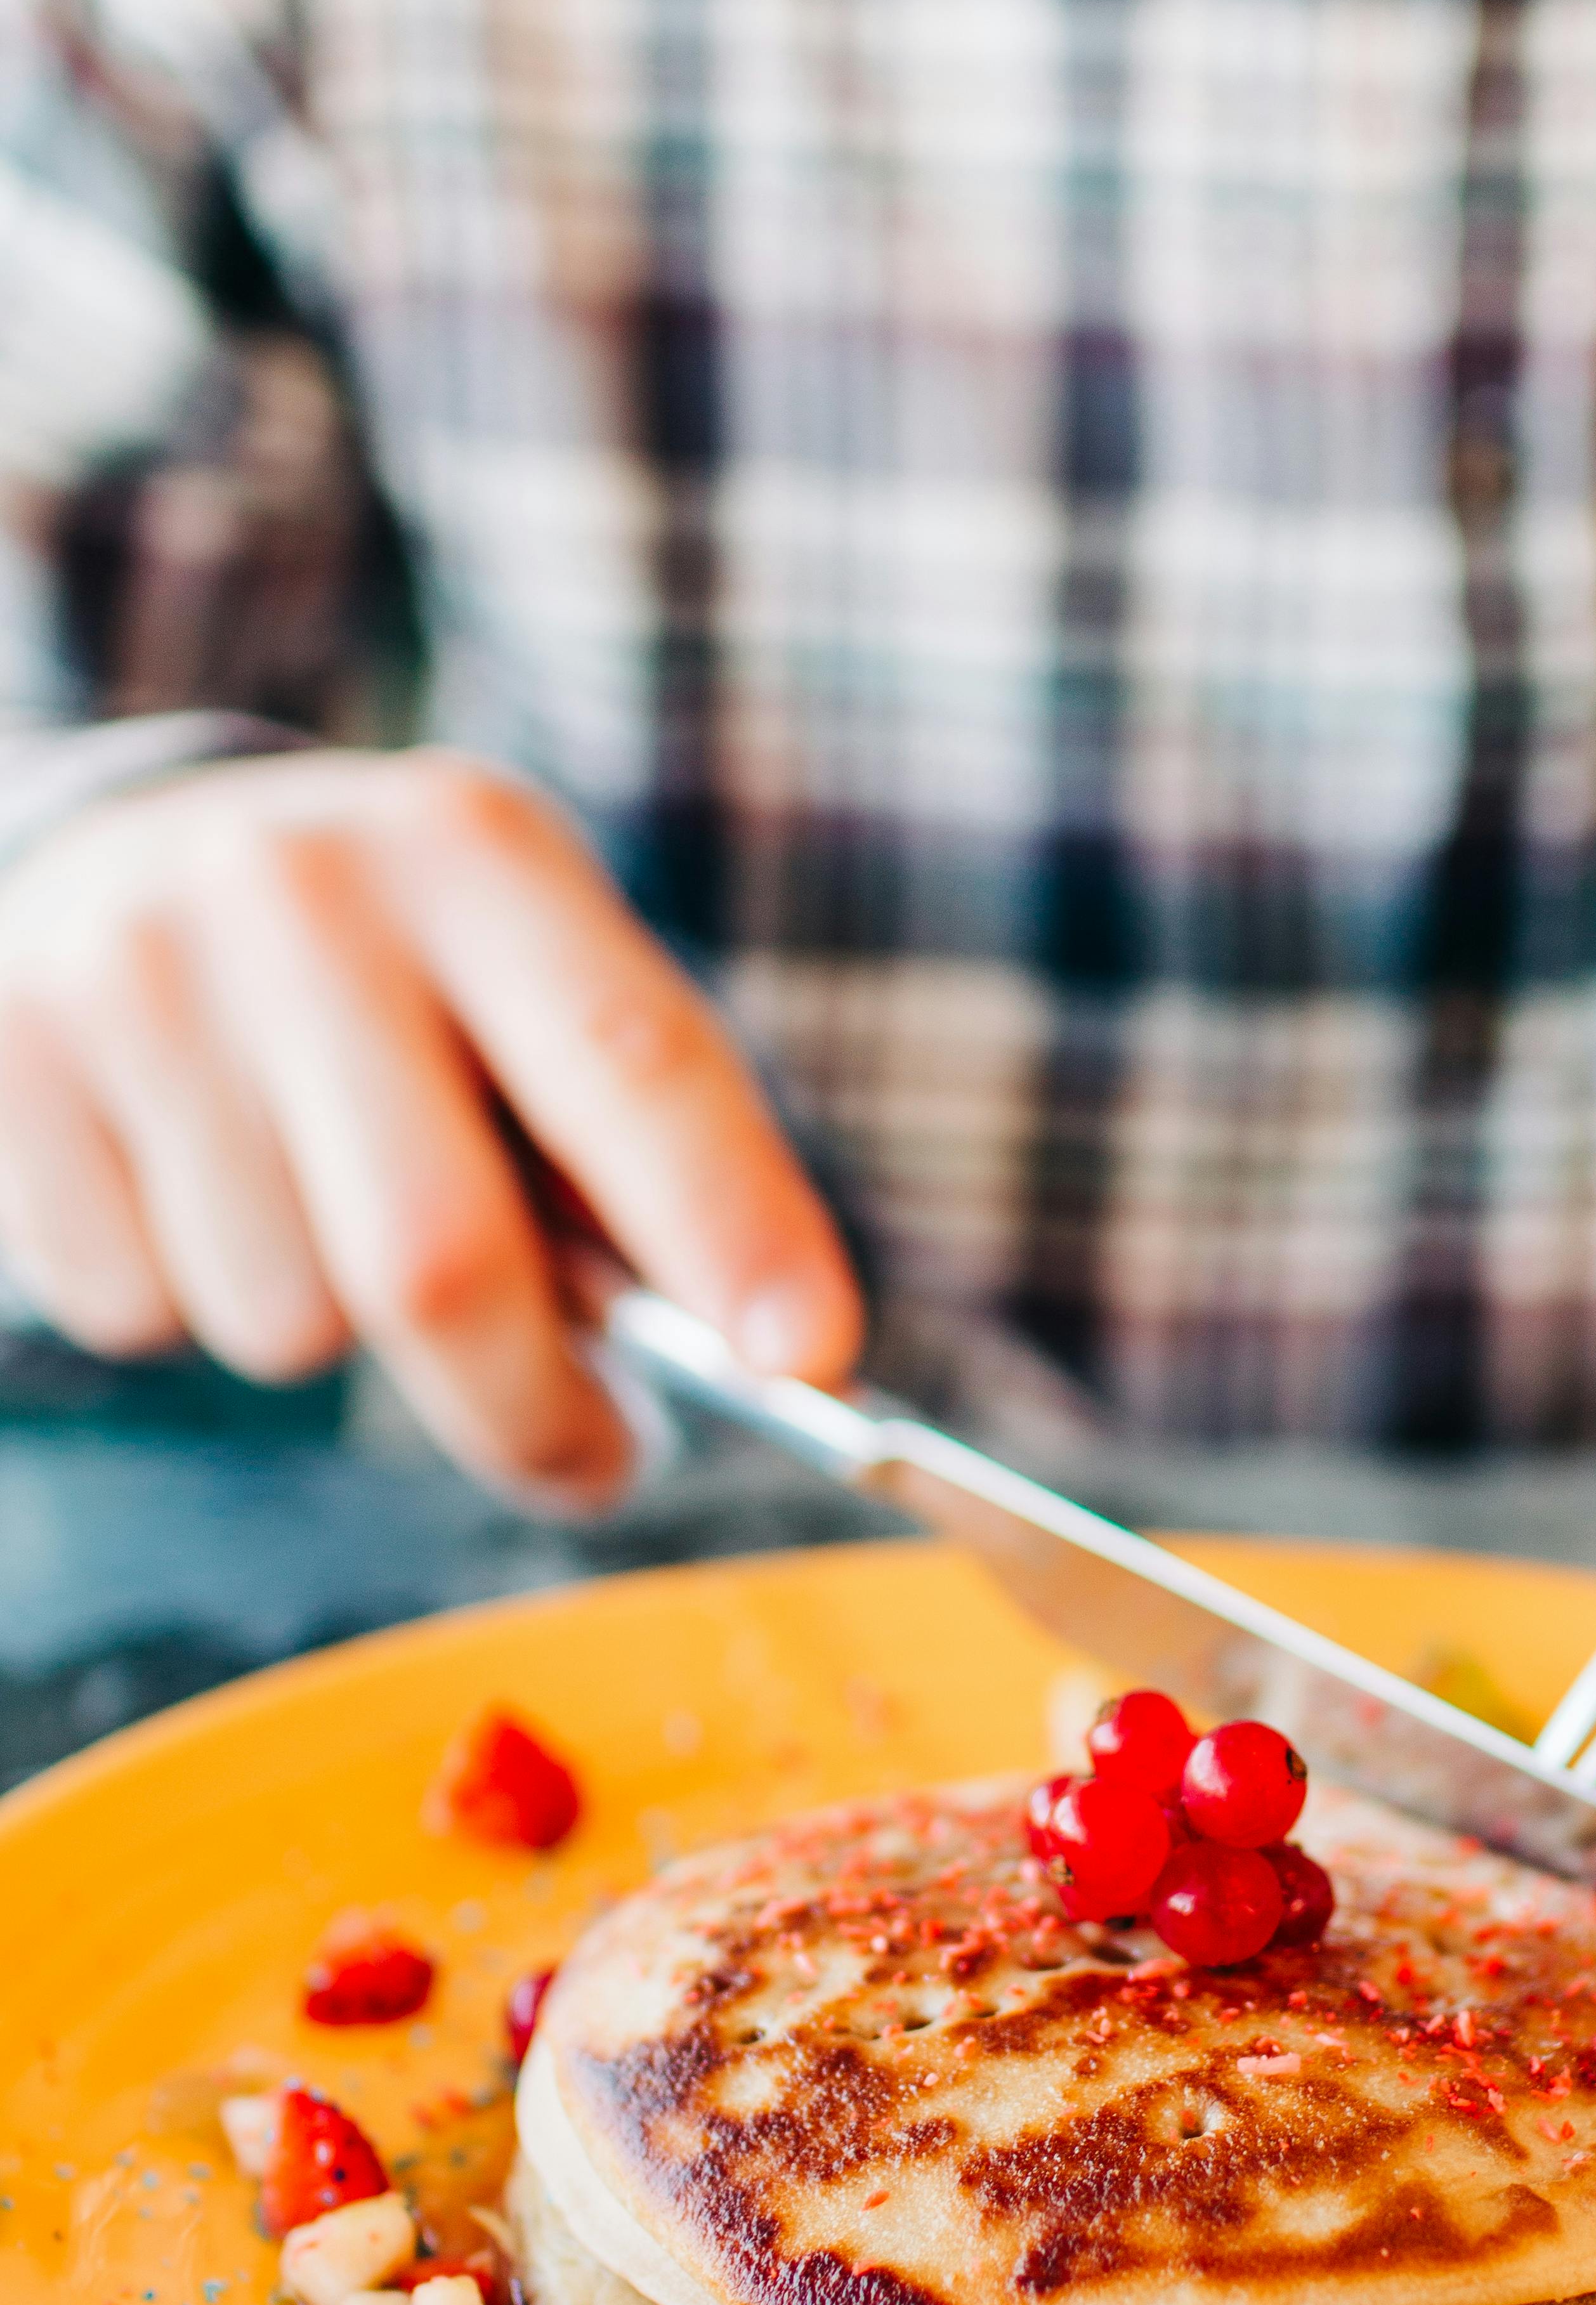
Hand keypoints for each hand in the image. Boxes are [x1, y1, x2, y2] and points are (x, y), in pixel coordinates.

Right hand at [0, 746, 860, 1502]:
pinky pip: (141, 1313)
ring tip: (323, 1216)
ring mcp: (132, 974)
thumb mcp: (526, 988)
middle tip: (587, 1448)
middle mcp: (300, 891)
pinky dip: (193, 1308)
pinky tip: (196, 1192)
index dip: (727, 1226)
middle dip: (529, 1407)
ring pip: (286, 1319)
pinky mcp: (6, 1064)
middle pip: (438, 1257)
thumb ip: (627, 1151)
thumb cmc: (391, 977)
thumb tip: (746, 1350)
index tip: (806, 1359)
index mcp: (475, 855)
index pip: (632, 1065)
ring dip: (338, 1336)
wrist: (112, 857)